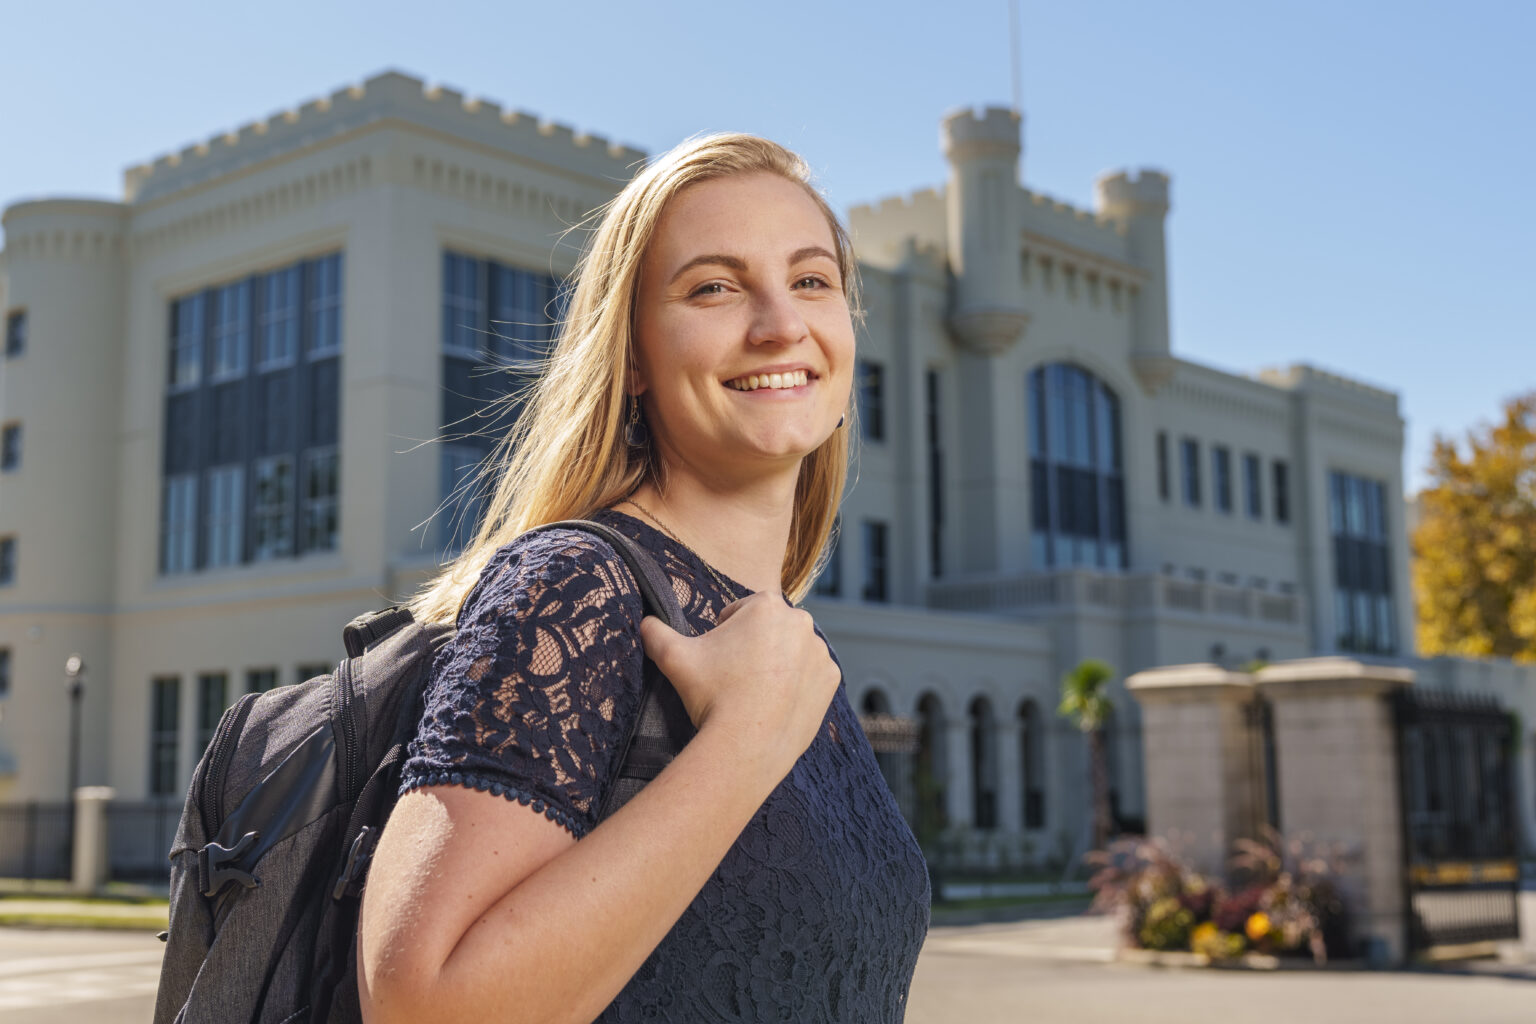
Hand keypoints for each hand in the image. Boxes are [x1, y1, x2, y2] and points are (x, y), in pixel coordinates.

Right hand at [639, 592, 839, 779]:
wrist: (747, 744)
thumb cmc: (711, 695)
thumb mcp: (673, 657)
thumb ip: (655, 632)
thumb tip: (644, 622)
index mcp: (766, 606)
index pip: (742, 610)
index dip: (725, 631)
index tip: (718, 655)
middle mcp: (801, 622)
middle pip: (770, 628)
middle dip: (754, 645)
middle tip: (734, 675)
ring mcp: (820, 652)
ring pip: (793, 651)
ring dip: (778, 663)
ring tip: (755, 691)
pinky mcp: (831, 680)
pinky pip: (811, 675)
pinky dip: (797, 684)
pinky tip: (776, 701)